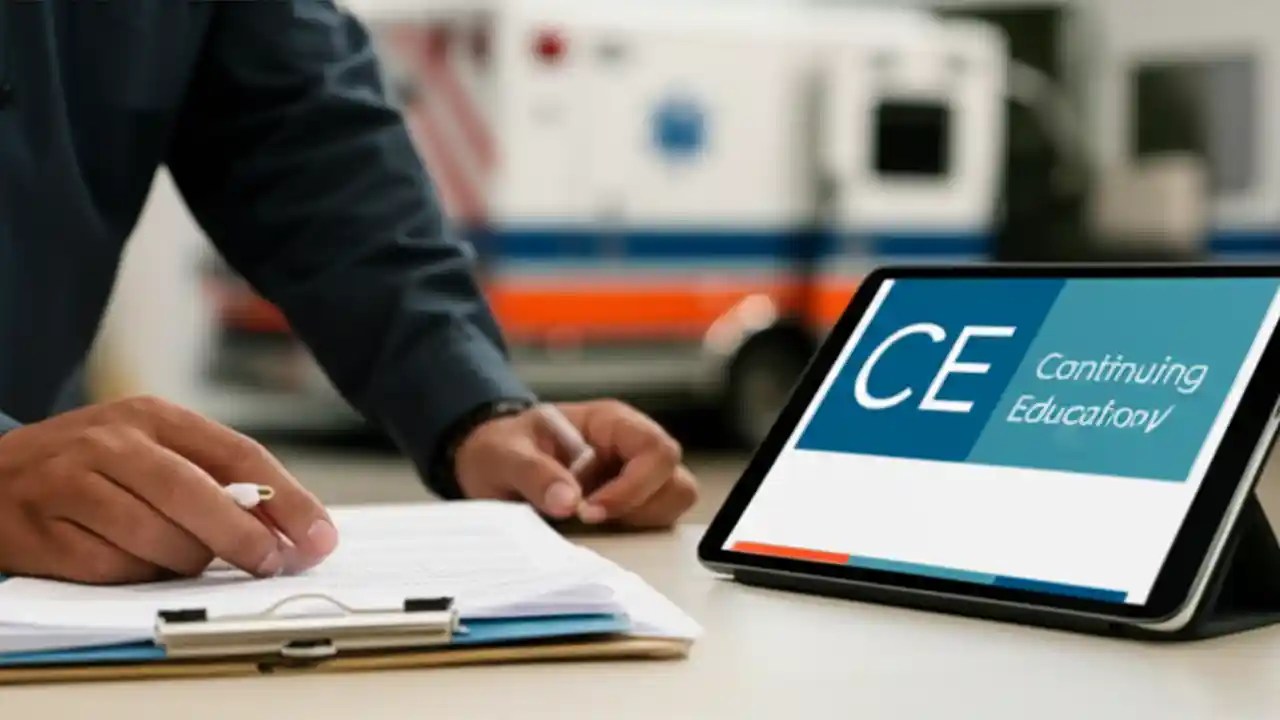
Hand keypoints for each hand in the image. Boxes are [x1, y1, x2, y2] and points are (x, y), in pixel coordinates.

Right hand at [0, 396, 337, 583]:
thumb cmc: (88, 468)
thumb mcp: (150, 450)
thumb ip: (214, 479)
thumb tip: (287, 528)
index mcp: (152, 415)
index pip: (240, 454)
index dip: (288, 500)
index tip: (319, 536)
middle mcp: (110, 443)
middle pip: (199, 497)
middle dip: (245, 540)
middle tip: (271, 564)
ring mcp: (70, 485)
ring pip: (160, 541)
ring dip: (184, 561)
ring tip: (178, 554)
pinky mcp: (42, 531)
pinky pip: (114, 570)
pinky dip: (134, 575)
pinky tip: (127, 560)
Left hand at [454, 400, 697, 527]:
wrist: (487, 463)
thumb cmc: (501, 448)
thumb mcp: (504, 455)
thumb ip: (534, 473)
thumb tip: (569, 501)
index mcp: (609, 422)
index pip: (655, 448)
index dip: (635, 485)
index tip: (590, 511)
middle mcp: (630, 446)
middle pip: (675, 479)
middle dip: (639, 507)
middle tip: (589, 519)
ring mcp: (635, 475)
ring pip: (673, 501)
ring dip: (640, 521)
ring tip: (591, 522)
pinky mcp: (630, 502)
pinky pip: (656, 520)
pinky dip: (634, 532)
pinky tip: (596, 529)